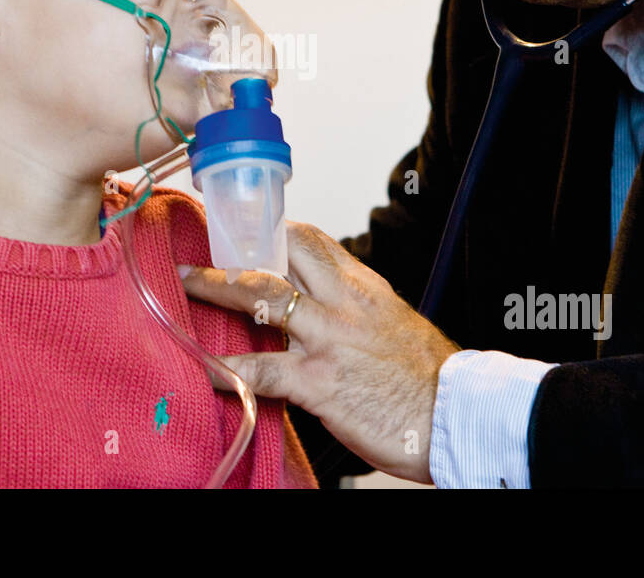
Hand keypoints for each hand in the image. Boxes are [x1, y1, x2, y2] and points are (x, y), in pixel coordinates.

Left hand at [179, 220, 461, 482]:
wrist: (460, 415)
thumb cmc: (430, 379)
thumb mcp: (394, 324)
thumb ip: (356, 310)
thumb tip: (323, 308)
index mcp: (363, 287)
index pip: (311, 240)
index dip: (271, 230)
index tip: (242, 227)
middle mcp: (344, 303)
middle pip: (280, 255)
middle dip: (236, 246)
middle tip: (200, 241)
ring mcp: (329, 340)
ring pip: (261, 297)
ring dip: (216, 287)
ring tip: (183, 282)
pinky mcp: (320, 382)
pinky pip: (261, 370)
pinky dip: (227, 369)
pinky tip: (203, 368)